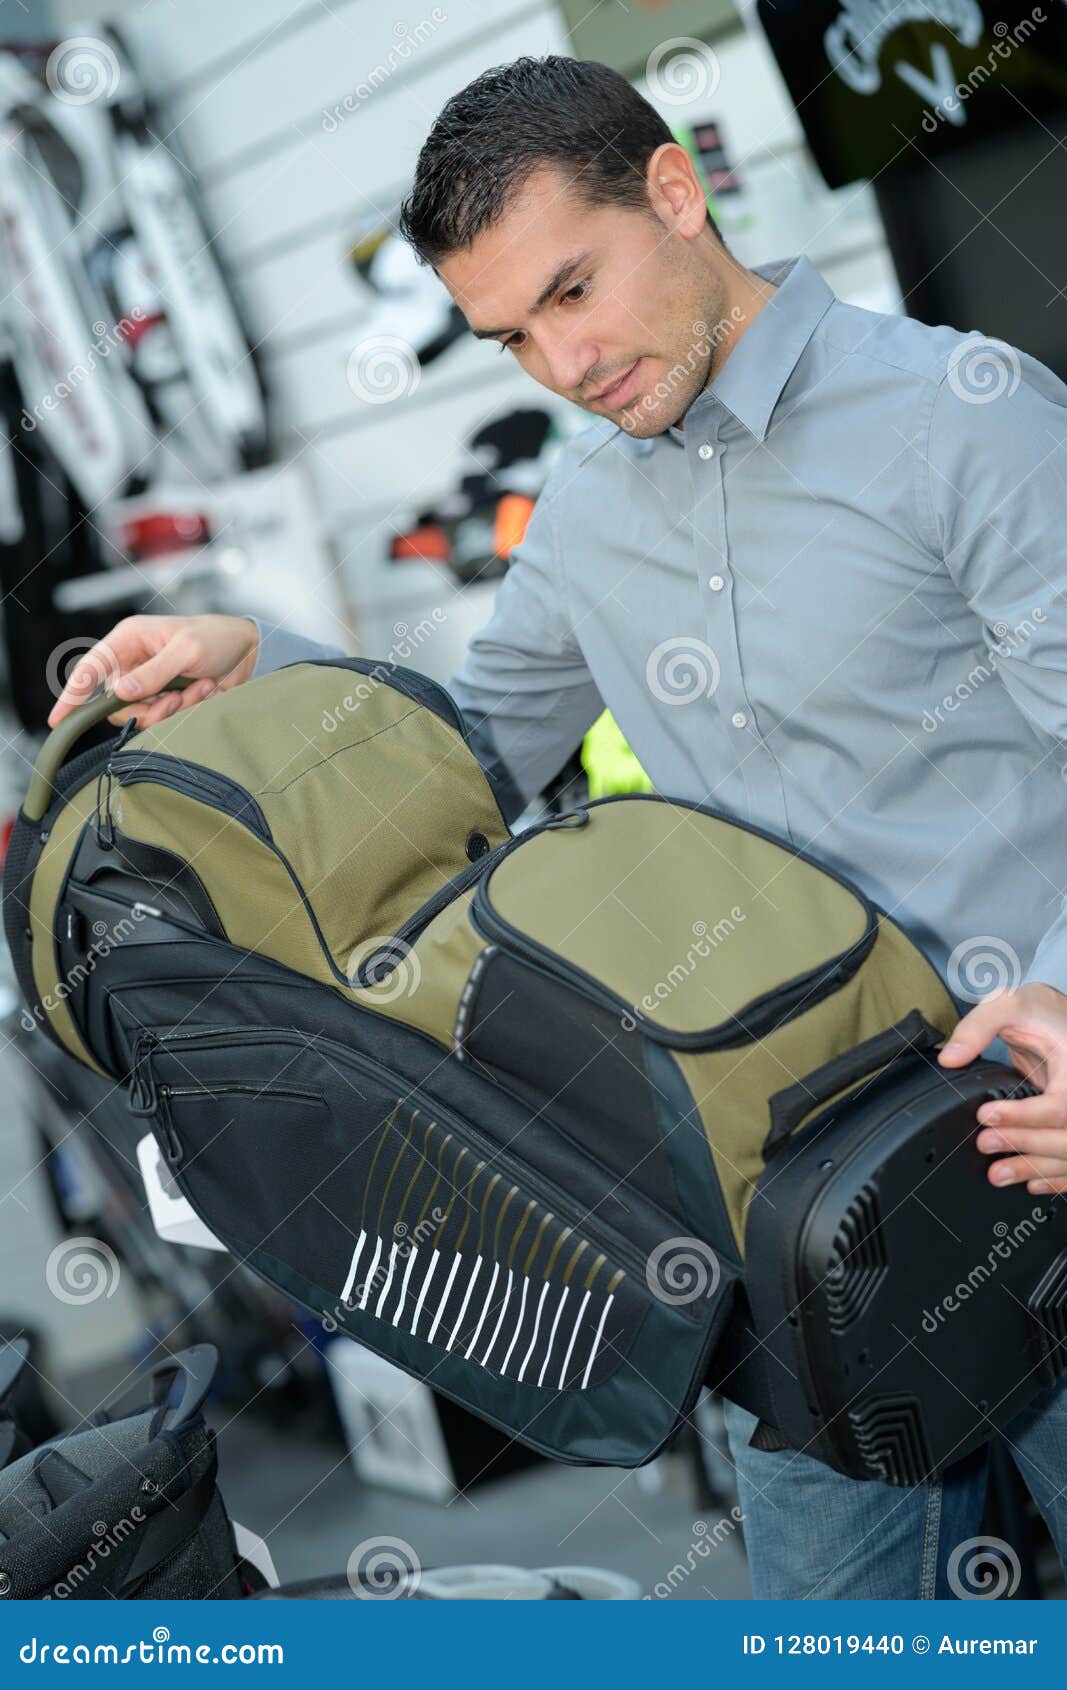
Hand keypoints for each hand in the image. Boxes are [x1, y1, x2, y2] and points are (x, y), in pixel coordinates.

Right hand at [46, 614, 260, 731]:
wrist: (250, 653)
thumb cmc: (216, 638)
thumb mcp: (187, 650)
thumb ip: (154, 672)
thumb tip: (121, 693)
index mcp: (129, 640)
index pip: (90, 669)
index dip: (72, 695)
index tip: (58, 720)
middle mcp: (134, 663)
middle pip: (116, 704)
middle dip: (148, 707)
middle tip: (176, 698)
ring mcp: (151, 684)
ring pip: (142, 715)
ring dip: (174, 708)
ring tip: (201, 688)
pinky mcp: (168, 699)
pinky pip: (166, 719)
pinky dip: (189, 709)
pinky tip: (208, 690)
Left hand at [938, 982, 1066, 1193]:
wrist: (1064, 1022)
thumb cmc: (1043, 1013)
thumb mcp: (1011, 1005)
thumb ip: (979, 1027)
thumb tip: (951, 1058)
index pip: (1061, 1104)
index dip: (1024, 1116)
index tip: (986, 1115)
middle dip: (1024, 1145)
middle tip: (984, 1144)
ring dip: (1035, 1169)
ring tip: (997, 1174)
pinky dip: (1057, 1177)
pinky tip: (1032, 1183)